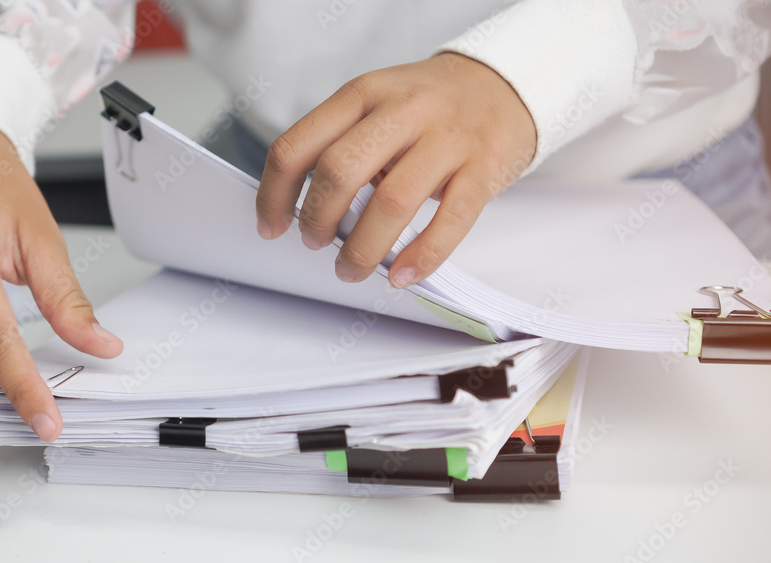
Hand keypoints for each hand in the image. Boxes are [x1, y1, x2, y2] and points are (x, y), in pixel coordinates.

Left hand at [255, 53, 535, 287]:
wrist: (506, 86)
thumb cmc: (430, 106)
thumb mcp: (377, 105)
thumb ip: (342, 143)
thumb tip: (302, 207)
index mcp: (363, 95)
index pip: (297, 147)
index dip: (275, 195)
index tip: (271, 226)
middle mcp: (403, 111)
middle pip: (340, 172)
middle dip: (317, 220)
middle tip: (314, 243)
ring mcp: (447, 139)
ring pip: (392, 201)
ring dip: (362, 248)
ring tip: (350, 268)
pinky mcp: (483, 169)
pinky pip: (450, 220)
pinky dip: (422, 256)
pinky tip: (402, 276)